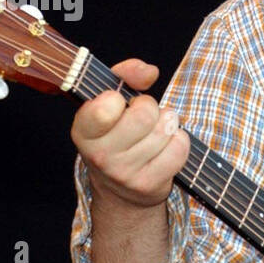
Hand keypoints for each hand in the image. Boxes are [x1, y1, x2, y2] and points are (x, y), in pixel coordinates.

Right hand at [70, 58, 190, 208]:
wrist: (120, 190)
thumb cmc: (116, 135)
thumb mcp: (110, 101)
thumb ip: (125, 75)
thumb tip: (150, 72)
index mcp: (84, 131)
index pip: (107, 104)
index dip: (119, 97)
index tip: (116, 104)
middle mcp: (100, 155)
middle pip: (145, 115)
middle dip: (151, 107)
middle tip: (144, 116)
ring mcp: (125, 173)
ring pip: (165, 130)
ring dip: (167, 125)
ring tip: (155, 132)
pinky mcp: (149, 185)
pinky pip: (179, 148)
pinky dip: (179, 141)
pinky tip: (166, 146)